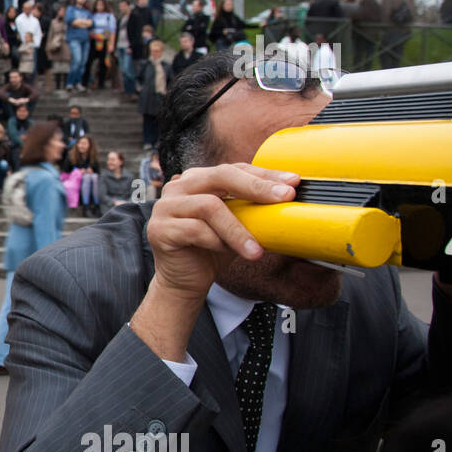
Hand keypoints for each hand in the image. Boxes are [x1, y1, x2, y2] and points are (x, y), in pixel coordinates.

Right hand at [146, 163, 297, 303]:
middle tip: (284, 198)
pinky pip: (195, 230)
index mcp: (198, 179)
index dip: (264, 174)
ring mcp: (165, 206)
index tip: (293, 184)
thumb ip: (251, 208)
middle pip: (220, 176)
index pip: (234, 169)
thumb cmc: (212, 250)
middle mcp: (178, 187)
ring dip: (237, 229)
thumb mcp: (237, 224)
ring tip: (255, 249)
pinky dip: (216, 242)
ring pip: (209, 207)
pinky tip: (226, 251)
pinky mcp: (159, 228)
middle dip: (256, 187)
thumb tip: (291, 198)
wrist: (184, 282)